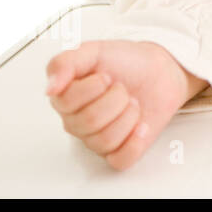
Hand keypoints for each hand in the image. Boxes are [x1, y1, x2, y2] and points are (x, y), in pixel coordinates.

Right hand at [46, 40, 199, 170]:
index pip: (67, 102)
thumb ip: (66, 63)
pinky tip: (142, 126)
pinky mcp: (120, 151)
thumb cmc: (126, 62)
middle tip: (123, 89)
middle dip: (116, 99)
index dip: (93, 87)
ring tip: (133, 103)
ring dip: (129, 116)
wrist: (161, 70)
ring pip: (105, 141)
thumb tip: (50, 88)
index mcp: (65, 99)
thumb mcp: (94, 51)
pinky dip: (135, 142)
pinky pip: (120, 160)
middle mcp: (77, 122)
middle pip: (89, 121)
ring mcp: (96, 139)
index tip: (107, 76)